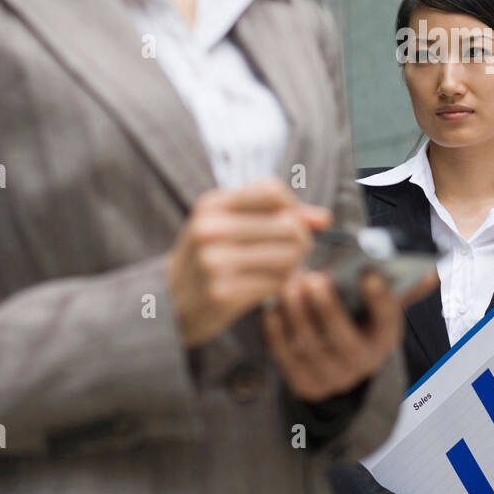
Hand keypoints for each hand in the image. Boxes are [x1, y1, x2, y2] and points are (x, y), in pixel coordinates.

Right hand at [165, 178, 330, 346]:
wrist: (169, 301)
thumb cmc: (210, 257)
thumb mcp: (229, 224)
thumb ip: (277, 214)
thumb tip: (324, 219)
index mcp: (211, 205)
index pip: (272, 191)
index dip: (293, 206)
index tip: (292, 221)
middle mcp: (211, 230)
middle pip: (288, 225)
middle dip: (301, 239)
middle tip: (293, 251)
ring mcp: (215, 263)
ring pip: (289, 255)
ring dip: (293, 264)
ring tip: (278, 268)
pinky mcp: (223, 293)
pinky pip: (277, 283)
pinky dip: (280, 284)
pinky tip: (266, 285)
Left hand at [262, 266, 405, 401]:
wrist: (335, 365)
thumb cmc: (358, 321)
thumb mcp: (379, 306)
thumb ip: (401, 286)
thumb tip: (432, 272)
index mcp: (385, 338)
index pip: (388, 320)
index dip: (381, 298)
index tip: (369, 272)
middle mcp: (362, 363)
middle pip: (344, 340)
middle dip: (328, 308)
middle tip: (314, 278)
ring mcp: (331, 377)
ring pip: (310, 346)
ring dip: (297, 314)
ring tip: (289, 285)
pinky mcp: (305, 384)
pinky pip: (285, 357)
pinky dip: (276, 330)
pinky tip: (271, 306)